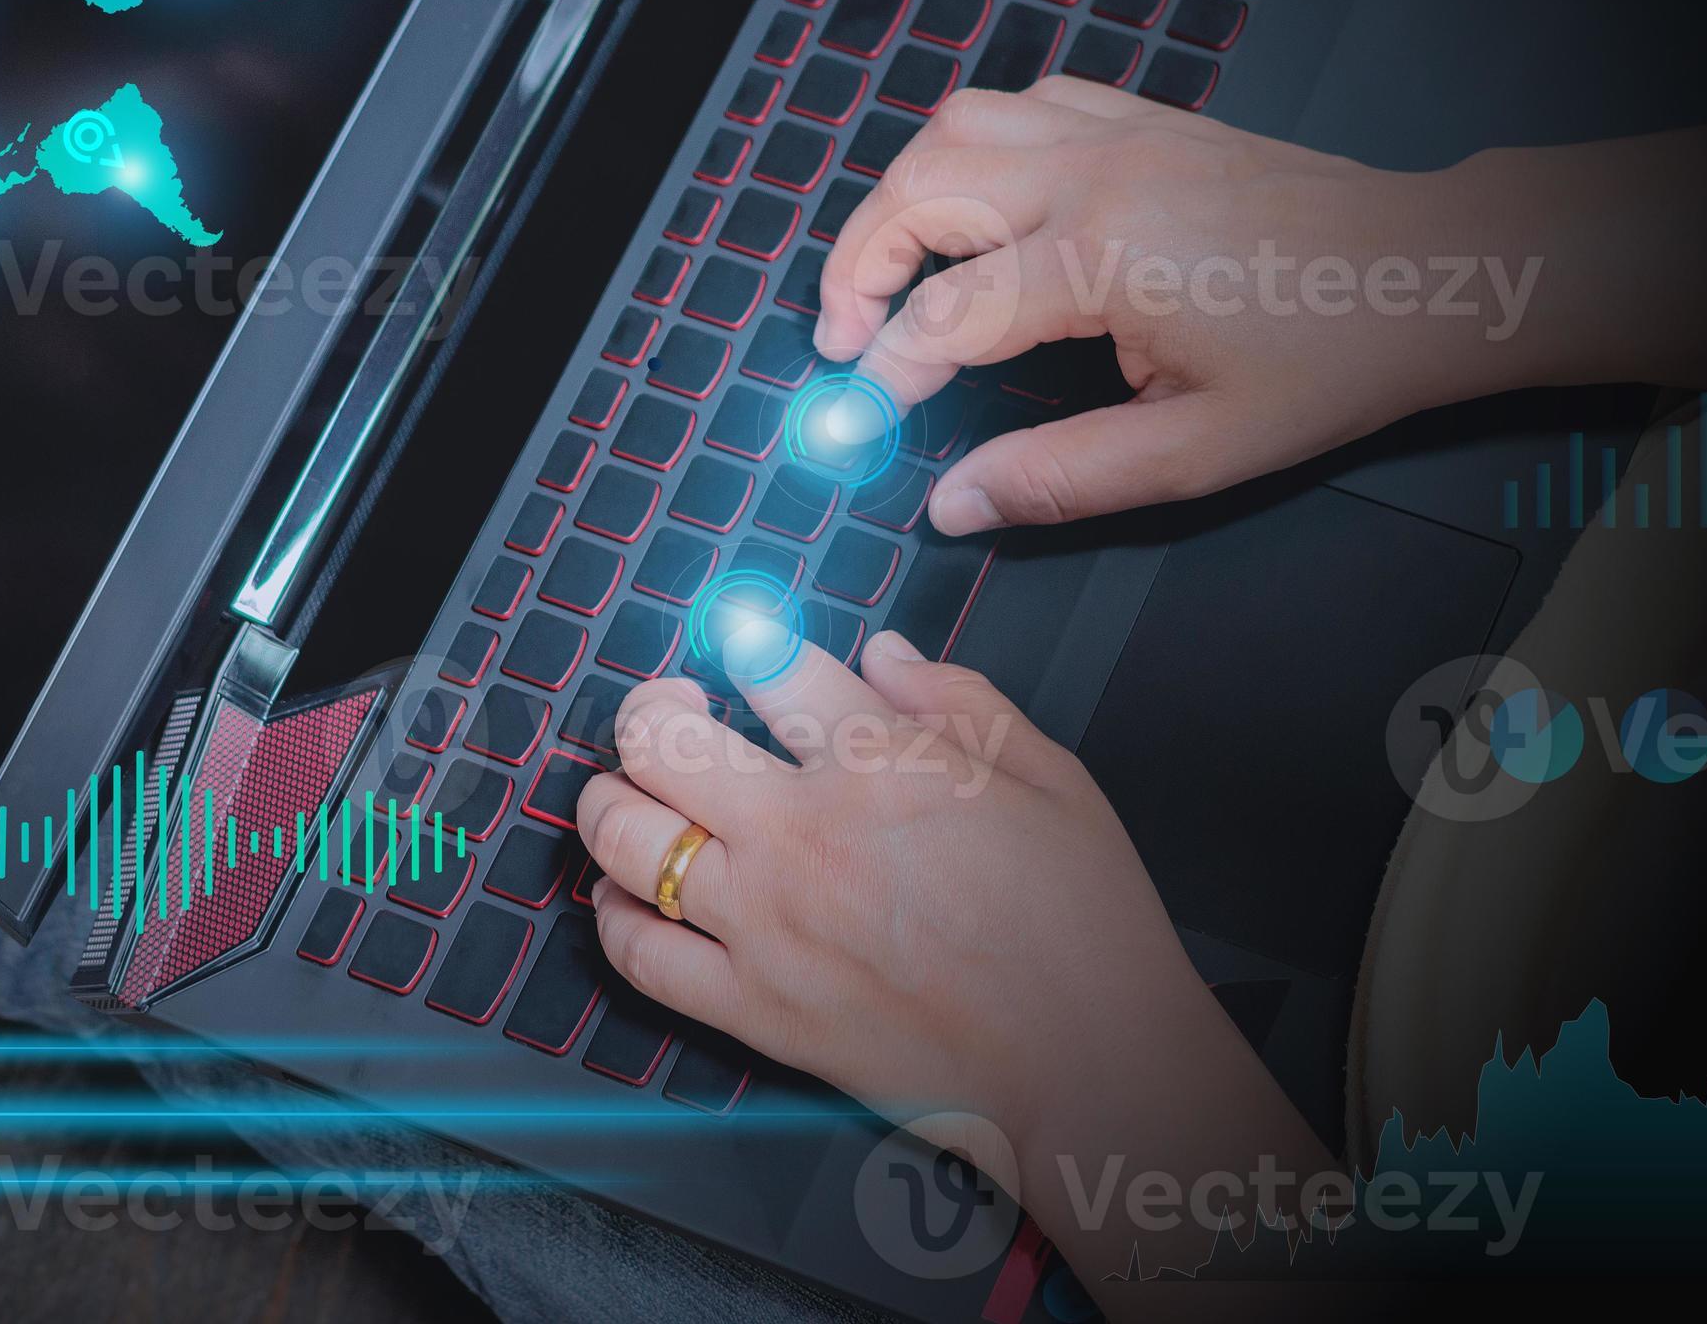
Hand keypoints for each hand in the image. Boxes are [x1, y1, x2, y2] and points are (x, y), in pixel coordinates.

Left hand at [575, 632, 1322, 1287]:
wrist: (1094, 1069)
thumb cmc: (1087, 926)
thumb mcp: (1053, 779)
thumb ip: (960, 701)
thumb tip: (881, 654)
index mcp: (885, 764)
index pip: (767, 661)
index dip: (749, 638)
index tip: (749, 646)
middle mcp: (806, 835)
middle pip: (658, 738)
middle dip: (653, 706)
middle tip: (676, 711)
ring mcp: (768, 926)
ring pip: (624, 837)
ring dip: (612, 799)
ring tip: (634, 792)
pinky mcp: (754, 1011)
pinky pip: (639, 955)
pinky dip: (615, 916)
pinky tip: (632, 895)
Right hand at [811, 77, 1499, 533]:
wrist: (1431, 270)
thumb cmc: (1329, 362)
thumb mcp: (1196, 450)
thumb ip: (1059, 476)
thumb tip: (950, 504)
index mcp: (1098, 258)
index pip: (941, 318)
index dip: (884, 377)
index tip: (858, 421)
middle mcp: (1088, 174)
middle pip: (915, 193)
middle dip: (855, 268)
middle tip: (842, 340)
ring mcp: (1113, 131)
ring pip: (952, 128)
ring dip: (900, 196)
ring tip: (890, 271)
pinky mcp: (1139, 117)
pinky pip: (1017, 103)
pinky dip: (968, 147)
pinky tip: (975, 206)